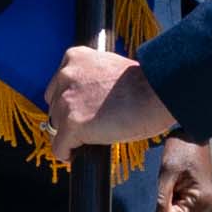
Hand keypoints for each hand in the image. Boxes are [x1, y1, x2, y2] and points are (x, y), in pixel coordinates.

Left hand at [50, 46, 175, 157]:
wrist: (157, 93)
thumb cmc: (145, 84)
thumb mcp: (110, 68)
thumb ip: (92, 79)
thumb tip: (86, 100)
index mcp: (75, 57)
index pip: (58, 85)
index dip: (70, 102)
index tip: (83, 111)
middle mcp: (66, 75)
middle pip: (54, 106)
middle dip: (69, 117)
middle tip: (91, 125)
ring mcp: (67, 100)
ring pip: (57, 127)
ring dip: (71, 135)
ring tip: (92, 139)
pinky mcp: (72, 123)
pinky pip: (59, 147)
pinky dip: (67, 153)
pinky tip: (78, 154)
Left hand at [149, 134, 211, 211]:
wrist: (193, 133)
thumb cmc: (181, 148)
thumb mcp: (166, 174)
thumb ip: (160, 204)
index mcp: (201, 203)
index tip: (140, 206)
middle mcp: (206, 209)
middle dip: (159, 210)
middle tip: (151, 189)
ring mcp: (203, 207)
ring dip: (164, 205)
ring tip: (161, 185)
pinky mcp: (198, 202)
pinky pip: (178, 209)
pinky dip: (169, 201)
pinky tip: (168, 186)